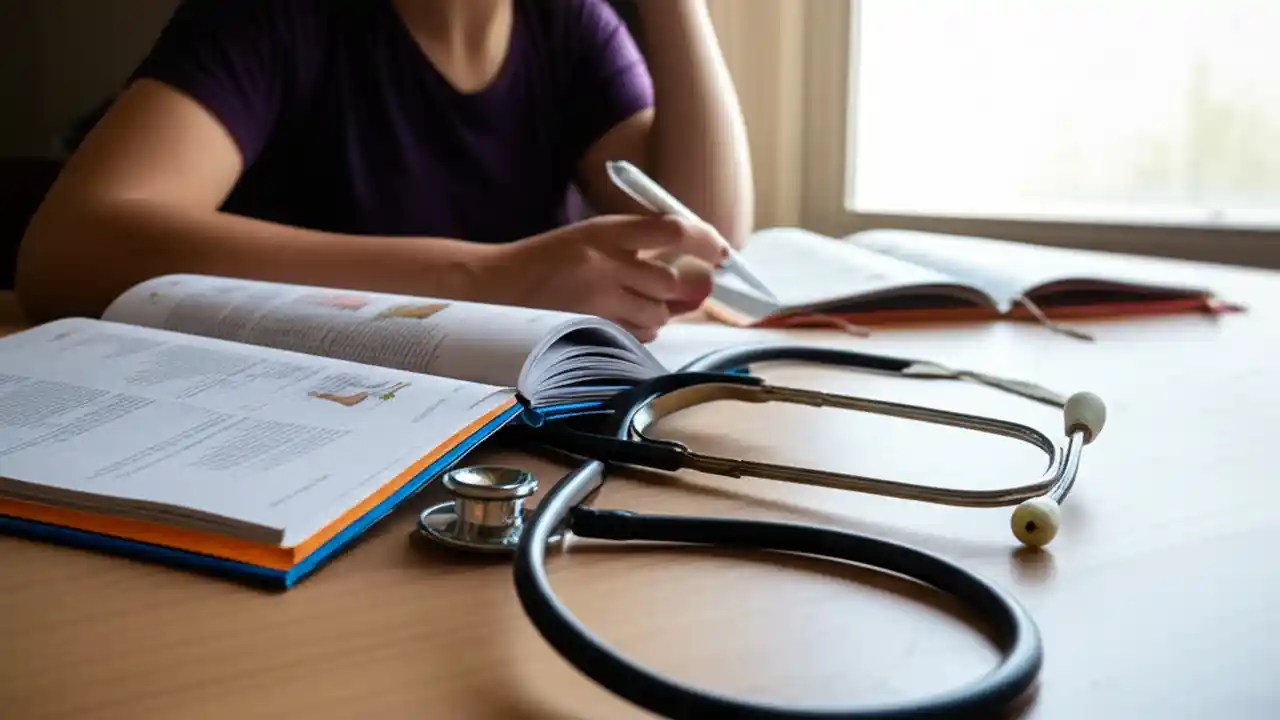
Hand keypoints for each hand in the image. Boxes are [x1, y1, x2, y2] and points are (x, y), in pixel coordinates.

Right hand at [481, 215, 726, 341]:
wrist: (496, 284)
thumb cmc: (550, 260)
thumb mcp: (592, 237)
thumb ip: (638, 248)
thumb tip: (695, 269)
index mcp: (606, 230)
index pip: (673, 229)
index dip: (705, 241)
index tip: (720, 251)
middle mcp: (604, 262)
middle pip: (670, 282)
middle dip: (676, 291)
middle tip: (668, 290)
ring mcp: (597, 299)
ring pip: (657, 314)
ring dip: (656, 314)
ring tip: (630, 304)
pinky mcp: (590, 328)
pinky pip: (637, 336)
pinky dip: (638, 332)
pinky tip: (615, 320)